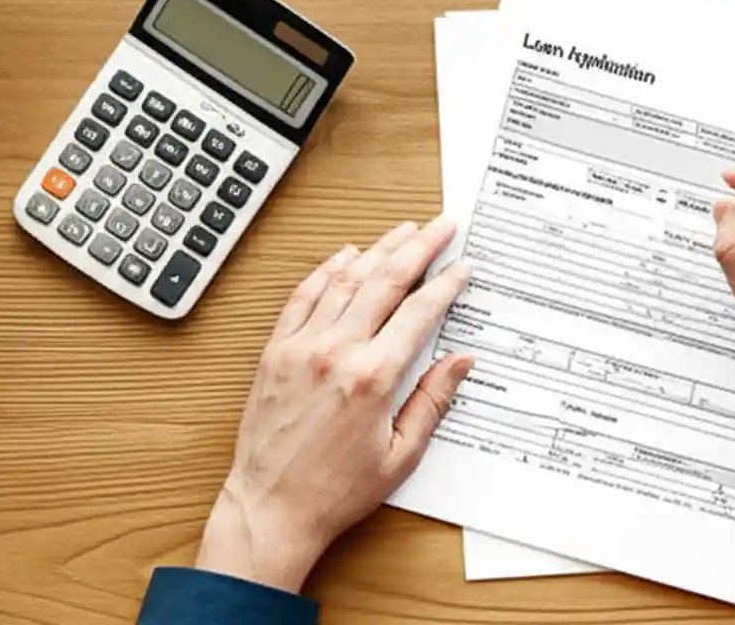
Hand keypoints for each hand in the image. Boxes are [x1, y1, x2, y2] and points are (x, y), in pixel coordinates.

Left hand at [195, 218, 472, 591]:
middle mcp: (336, 352)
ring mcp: (301, 348)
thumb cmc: (336, 490)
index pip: (420, 312)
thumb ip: (433, 400)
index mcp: (373, 377)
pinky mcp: (275, 353)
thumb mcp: (401, 454)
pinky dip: (326, 271)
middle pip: (385, 281)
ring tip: (402, 230)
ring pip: (346, 280)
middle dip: (419, 247)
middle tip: (440, 226)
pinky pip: (303, 297)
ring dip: (378, 249)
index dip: (446, 283)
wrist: (271, 508)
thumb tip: (461, 362)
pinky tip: (345, 256)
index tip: (462, 267)